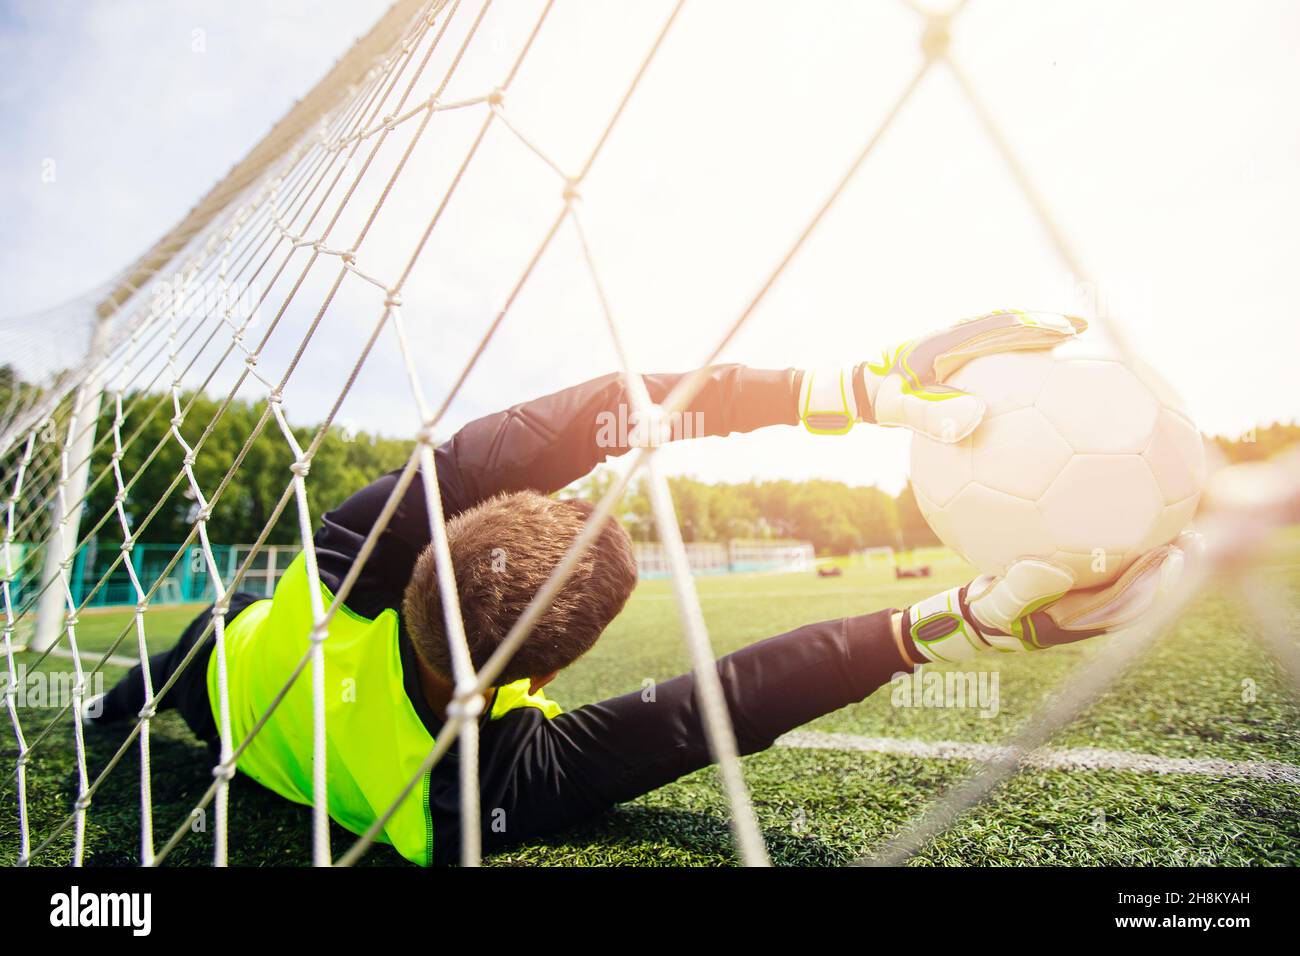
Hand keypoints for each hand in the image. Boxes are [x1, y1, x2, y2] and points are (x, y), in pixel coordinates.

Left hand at [799, 310, 1085, 440]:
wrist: (853, 391)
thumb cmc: (878, 400)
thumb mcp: (902, 411)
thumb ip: (934, 416)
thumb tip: (978, 418)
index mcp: (949, 341)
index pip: (1001, 326)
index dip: (1037, 325)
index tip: (1070, 329)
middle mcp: (954, 337)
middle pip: (1007, 322)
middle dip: (1044, 323)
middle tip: (1083, 328)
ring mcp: (952, 346)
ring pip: (1000, 333)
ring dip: (1031, 334)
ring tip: (1065, 344)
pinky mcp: (949, 359)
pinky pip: (989, 351)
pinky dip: (1014, 353)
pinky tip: (1029, 381)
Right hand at [898, 532, 1201, 664]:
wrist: (974, 616)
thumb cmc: (984, 612)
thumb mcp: (996, 605)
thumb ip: (1020, 590)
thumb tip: (1050, 568)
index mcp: (1083, 620)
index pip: (1129, 603)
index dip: (1156, 583)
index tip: (1175, 557)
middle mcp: (1095, 609)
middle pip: (1143, 588)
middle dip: (1171, 566)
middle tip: (1191, 533)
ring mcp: (1089, 595)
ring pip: (1131, 573)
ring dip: (1154, 550)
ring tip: (1176, 517)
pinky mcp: (1080, 581)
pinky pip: (1109, 558)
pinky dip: (1126, 536)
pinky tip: (1128, 502)